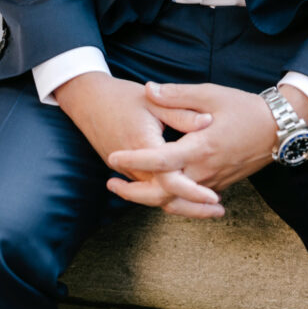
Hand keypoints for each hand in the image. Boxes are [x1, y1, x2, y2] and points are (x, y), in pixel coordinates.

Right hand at [55, 72, 220, 217]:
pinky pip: (149, 191)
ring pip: (156, 198)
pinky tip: (187, 197)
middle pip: (164, 198)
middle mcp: (134, 166)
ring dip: (182, 206)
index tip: (214, 198)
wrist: (88, 101)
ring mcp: (128, 172)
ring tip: (209, 210)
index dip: (193, 191)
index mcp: (144, 145)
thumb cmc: (122, 96)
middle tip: (219, 211)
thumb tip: (208, 122)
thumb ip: (180, 112)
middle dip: (192, 208)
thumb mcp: (153, 100)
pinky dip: (168, 197)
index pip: (170, 179)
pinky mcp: (127, 172)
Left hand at [107, 82, 298, 216]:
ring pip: (176, 201)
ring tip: (126, 189)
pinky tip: (157, 189)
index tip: (112, 157)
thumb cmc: (243, 108)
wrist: (277, 129)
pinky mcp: (219, 185)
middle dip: (134, 192)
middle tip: (111, 183)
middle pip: (163, 192)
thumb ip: (176, 95)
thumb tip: (148, 89)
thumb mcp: (209, 94)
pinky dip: (170, 199)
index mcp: (200, 148)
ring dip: (149, 198)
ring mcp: (213, 182)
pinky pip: (189, 200)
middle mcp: (205, 171)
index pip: (160, 160)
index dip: (134, 158)